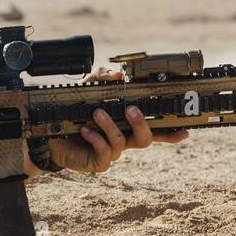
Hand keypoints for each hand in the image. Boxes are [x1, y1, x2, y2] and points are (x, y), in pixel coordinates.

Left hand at [38, 69, 187, 173]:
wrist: (51, 135)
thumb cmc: (73, 113)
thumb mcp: (85, 90)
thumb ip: (100, 78)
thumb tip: (116, 74)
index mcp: (126, 124)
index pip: (153, 127)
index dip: (171, 131)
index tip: (184, 130)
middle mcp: (123, 139)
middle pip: (146, 138)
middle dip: (142, 124)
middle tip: (132, 110)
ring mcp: (111, 152)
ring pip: (122, 142)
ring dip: (110, 125)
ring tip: (97, 113)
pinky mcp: (98, 161)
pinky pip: (104, 152)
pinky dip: (96, 138)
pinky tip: (85, 130)